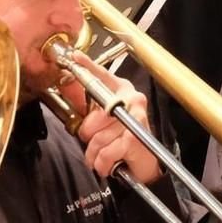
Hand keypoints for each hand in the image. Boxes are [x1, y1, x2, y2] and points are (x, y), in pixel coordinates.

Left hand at [62, 52, 163, 184]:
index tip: (76, 57)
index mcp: (123, 92)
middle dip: (89, 136)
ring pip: (97, 138)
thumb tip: (75, 102)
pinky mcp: (134, 139)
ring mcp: (134, 118)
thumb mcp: (107, 123)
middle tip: (98, 142)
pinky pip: (105, 152)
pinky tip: (109, 163)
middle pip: (93, 117)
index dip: (88, 67)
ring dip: (95, 154)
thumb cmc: (126, 143)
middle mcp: (132, 100)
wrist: (146, 165)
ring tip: (103, 156)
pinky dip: (102, 163)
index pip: (103, 77)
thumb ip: (93, 112)